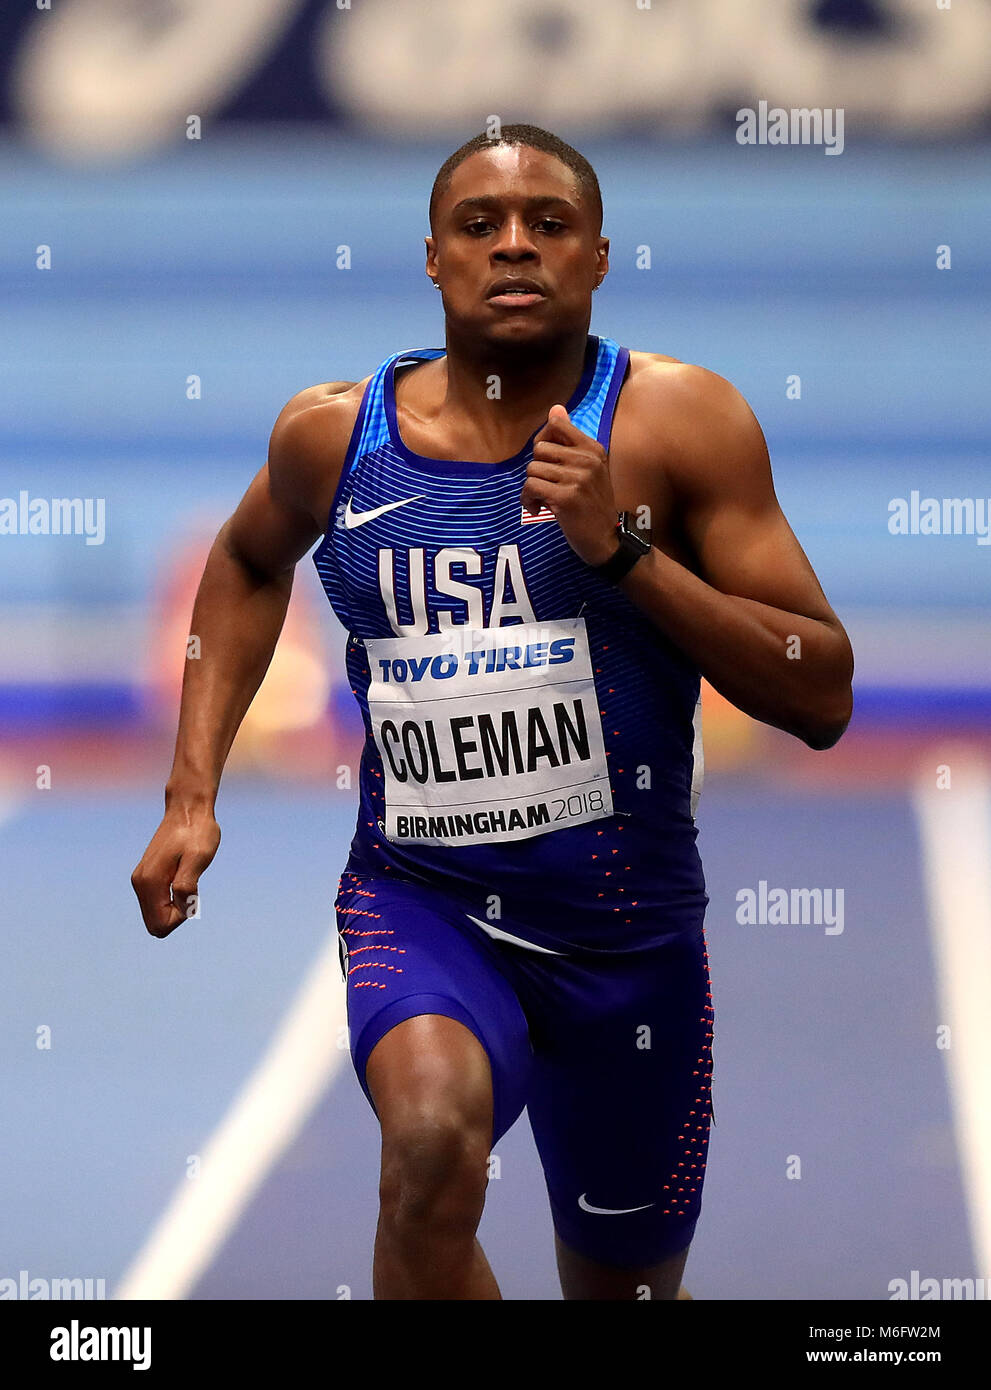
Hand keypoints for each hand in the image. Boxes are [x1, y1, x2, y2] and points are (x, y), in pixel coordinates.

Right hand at [131, 803, 220, 938]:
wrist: (188, 809)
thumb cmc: (197, 832)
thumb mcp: (199, 858)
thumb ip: (187, 884)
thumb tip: (180, 908)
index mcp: (149, 882)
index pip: (161, 925)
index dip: (181, 916)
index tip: (192, 891)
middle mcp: (139, 883)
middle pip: (155, 925)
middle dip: (177, 915)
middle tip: (191, 887)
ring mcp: (140, 880)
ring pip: (155, 915)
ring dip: (175, 906)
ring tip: (188, 878)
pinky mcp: (146, 876)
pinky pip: (157, 904)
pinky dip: (172, 899)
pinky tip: (182, 876)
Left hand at [522, 405, 619, 565]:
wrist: (606, 539)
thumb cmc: (593, 504)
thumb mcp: (589, 468)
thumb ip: (570, 440)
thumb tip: (555, 408)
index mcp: (593, 449)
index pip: (556, 425)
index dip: (543, 441)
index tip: (547, 460)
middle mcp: (587, 460)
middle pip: (540, 449)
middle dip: (537, 468)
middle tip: (546, 485)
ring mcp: (577, 479)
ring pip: (532, 469)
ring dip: (531, 487)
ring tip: (543, 499)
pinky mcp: (565, 498)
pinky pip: (531, 487)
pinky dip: (528, 499)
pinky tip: (538, 508)